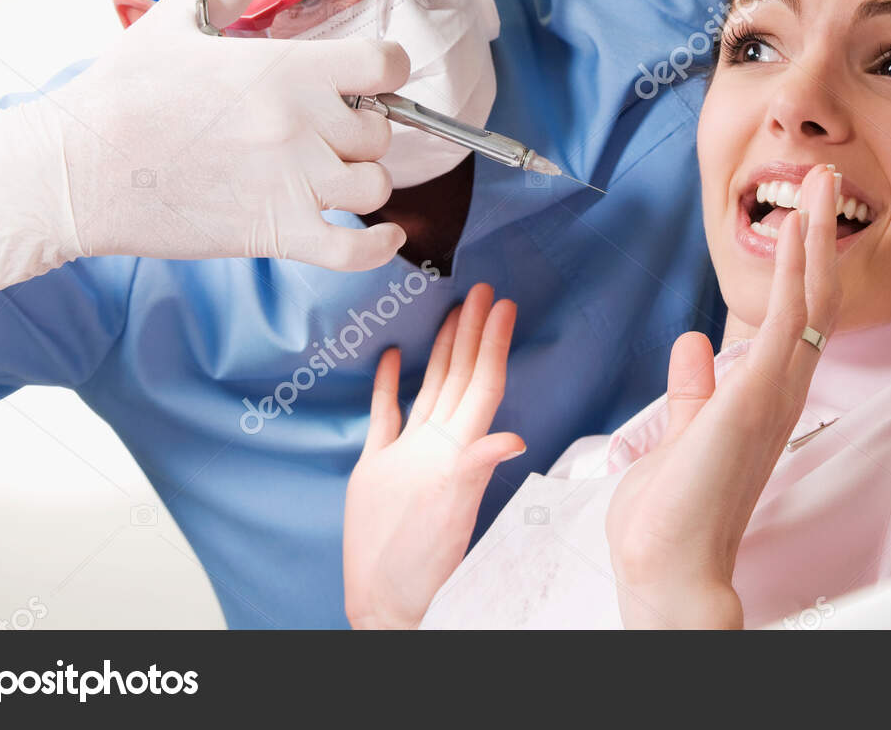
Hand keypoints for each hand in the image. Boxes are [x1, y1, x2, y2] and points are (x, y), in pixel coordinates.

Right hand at [0, 0, 410, 288]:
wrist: (77, 170)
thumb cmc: (121, 93)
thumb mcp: (170, 22)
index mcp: (286, 68)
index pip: (384, 64)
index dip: (388, 70)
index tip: (373, 79)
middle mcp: (301, 124)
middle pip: (380, 131)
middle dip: (362, 131)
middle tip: (328, 134)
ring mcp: (292, 182)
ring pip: (374, 187)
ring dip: (362, 183)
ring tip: (334, 177)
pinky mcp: (274, 232)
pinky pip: (355, 250)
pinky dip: (379, 247)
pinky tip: (386, 236)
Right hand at [344, 283, 525, 628]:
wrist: (383, 601)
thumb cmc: (417, 565)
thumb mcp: (450, 512)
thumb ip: (475, 469)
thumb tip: (512, 439)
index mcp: (454, 450)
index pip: (481, 385)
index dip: (493, 345)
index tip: (504, 306)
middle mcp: (436, 445)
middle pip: (460, 377)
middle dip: (474, 332)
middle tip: (486, 289)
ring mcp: (408, 453)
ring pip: (430, 387)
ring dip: (442, 350)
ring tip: (454, 310)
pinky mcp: (377, 467)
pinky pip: (385, 415)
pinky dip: (389, 384)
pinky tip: (394, 354)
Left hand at [605, 165, 842, 627]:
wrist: (667, 562)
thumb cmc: (673, 511)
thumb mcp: (683, 429)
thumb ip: (693, 388)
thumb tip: (691, 347)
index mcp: (764, 397)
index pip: (794, 317)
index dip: (802, 264)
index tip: (799, 218)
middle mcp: (780, 391)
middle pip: (815, 299)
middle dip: (820, 237)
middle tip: (825, 182)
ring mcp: (774, 393)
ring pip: (811, 299)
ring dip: (816, 238)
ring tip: (821, 185)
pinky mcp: (758, 396)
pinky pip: (787, 320)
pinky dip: (796, 270)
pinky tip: (798, 229)